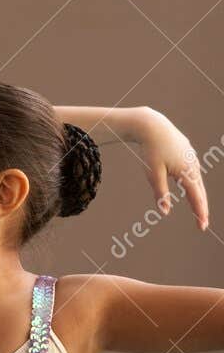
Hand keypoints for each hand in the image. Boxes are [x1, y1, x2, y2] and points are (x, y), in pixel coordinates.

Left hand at [133, 109, 208, 229]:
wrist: (152, 126)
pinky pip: (193, 171)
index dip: (199, 213)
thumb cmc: (150, 150)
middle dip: (201, 208)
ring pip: (197, 181)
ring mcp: (192, 158)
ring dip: (198, 195)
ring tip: (199, 210)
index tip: (202, 227)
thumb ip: (160, 192)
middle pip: (200, 191)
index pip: (196, 197)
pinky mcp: (188, 152)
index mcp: (187, 172)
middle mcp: (193, 166)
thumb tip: (165, 211)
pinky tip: (193, 187)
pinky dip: (194, 183)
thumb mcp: (153, 173)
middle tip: (202, 224)